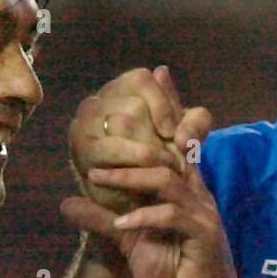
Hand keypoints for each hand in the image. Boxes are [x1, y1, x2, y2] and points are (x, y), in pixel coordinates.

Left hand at [60, 159, 245, 277]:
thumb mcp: (129, 242)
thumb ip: (103, 221)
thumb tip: (67, 203)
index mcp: (185, 194)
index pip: (166, 155)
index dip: (140, 142)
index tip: (104, 140)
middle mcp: (198, 198)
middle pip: (164, 158)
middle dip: (129, 154)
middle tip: (95, 159)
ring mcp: (204, 215)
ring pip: (167, 181)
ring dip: (130, 179)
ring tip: (98, 181)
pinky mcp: (205, 235)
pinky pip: (172, 216)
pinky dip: (144, 217)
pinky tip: (120, 225)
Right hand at [69, 66, 211, 215]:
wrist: (134, 198)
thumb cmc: (161, 157)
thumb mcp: (185, 137)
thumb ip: (195, 123)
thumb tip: (181, 130)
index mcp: (121, 89)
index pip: (142, 79)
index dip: (162, 104)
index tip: (173, 132)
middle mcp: (97, 102)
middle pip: (133, 107)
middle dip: (158, 136)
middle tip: (177, 161)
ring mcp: (84, 125)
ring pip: (121, 125)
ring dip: (149, 151)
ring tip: (166, 170)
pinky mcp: (82, 151)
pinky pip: (109, 150)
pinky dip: (133, 162)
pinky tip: (146, 176)